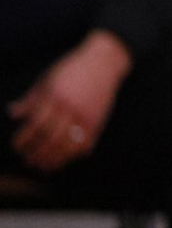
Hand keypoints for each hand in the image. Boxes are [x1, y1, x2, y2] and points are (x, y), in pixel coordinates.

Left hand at [8, 31, 130, 172]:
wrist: (104, 61)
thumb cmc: (72, 68)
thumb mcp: (47, 79)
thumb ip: (31, 99)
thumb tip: (12, 114)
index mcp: (55, 96)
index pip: (35, 124)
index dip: (24, 138)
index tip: (17, 146)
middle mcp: (70, 107)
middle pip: (51, 138)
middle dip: (37, 153)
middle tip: (28, 161)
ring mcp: (86, 115)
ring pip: (68, 145)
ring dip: (55, 159)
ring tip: (44, 166)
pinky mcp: (99, 119)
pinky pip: (87, 142)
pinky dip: (76, 153)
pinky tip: (67, 158)